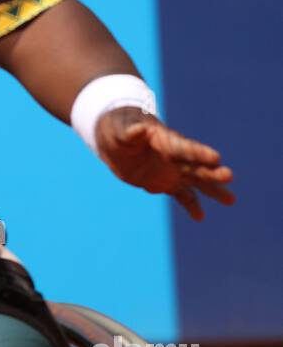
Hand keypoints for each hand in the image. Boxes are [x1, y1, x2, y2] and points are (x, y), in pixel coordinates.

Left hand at [95, 107, 234, 221]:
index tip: (216, 158)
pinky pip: (182, 196)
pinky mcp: (167, 184)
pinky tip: (200, 217)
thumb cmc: (120, 129)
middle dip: (212, 172)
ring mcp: (173, 171)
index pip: (185, 148)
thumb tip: (137, 130)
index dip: (199, 153)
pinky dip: (191, 206)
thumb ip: (131, 132)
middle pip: (197, 165)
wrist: (116, 141)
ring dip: (213, 190)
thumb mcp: (121, 129)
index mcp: (166, 141)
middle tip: (229, 176)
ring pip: (197, 182)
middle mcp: (175, 157)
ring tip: (231, 200)